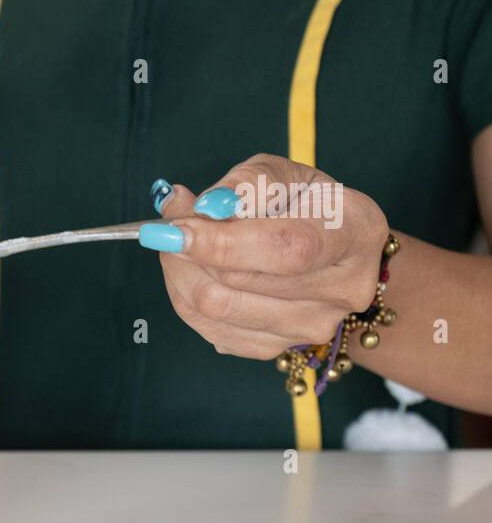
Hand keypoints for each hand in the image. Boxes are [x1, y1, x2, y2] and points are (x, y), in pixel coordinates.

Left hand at [151, 154, 388, 358]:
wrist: (328, 251)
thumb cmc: (303, 204)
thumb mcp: (282, 175)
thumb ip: (244, 184)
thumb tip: (198, 207)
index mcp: (355, 232)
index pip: (285, 249)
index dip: (224, 242)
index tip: (176, 228)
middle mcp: (344, 289)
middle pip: (241, 282)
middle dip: (188, 251)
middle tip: (167, 226)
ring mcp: (312, 326)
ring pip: (217, 308)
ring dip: (181, 272)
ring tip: (179, 243)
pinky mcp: (276, 347)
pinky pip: (209, 328)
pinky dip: (187, 296)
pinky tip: (193, 270)